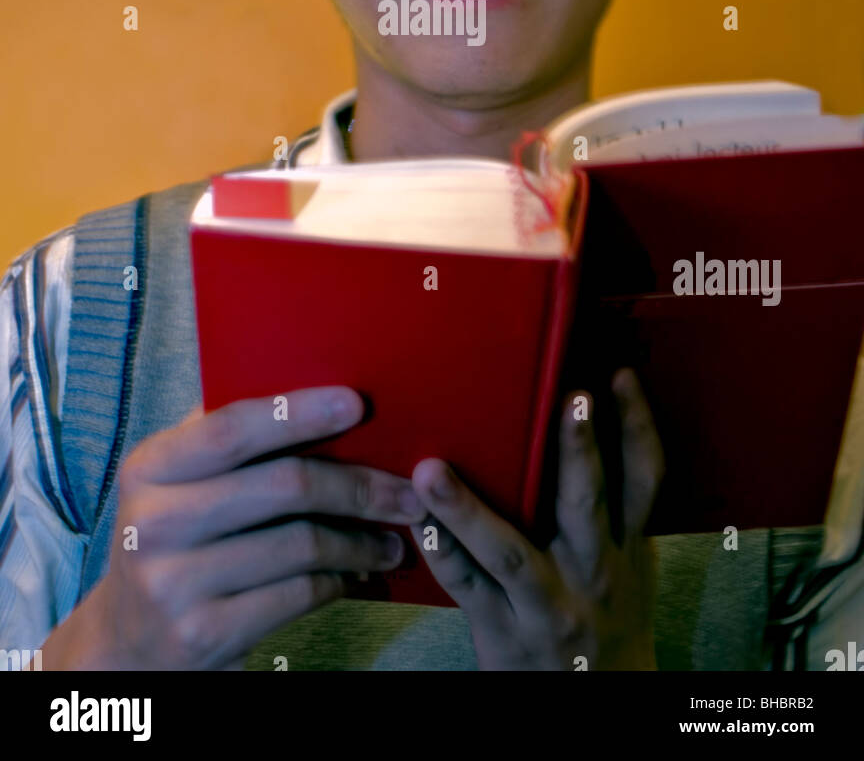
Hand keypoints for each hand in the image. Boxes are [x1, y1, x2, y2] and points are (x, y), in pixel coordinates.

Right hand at [39, 386, 425, 670]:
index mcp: (150, 468)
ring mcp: (176, 583)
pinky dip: (341, 581)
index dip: (299, 413)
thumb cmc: (174, 539)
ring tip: (392, 540)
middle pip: (284, 486)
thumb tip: (317, 392)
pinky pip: (299, 594)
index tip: (358, 402)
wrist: (128, 640)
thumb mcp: (176, 482)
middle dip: (360, 487)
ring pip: (302, 545)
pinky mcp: (204, 634)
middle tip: (409, 494)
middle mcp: (154, 522)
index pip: (232, 428)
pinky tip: (359, 575)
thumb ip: (224, 438)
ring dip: (361, 541)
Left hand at [409, 368, 663, 670]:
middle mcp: (591, 572)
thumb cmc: (609, 617)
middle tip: (568, 399)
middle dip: (578, 452)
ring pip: (509, 552)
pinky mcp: (503, 632)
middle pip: (587, 505)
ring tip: (432, 470)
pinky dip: (441, 554)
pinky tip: (416, 523)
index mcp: (626, 548)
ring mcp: (546, 604)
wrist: (600, 705)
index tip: (619, 376)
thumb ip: (611, 507)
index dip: (636, 426)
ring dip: (468, 509)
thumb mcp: (629, 565)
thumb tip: (586, 423)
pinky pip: (467, 588)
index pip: (643, 480)